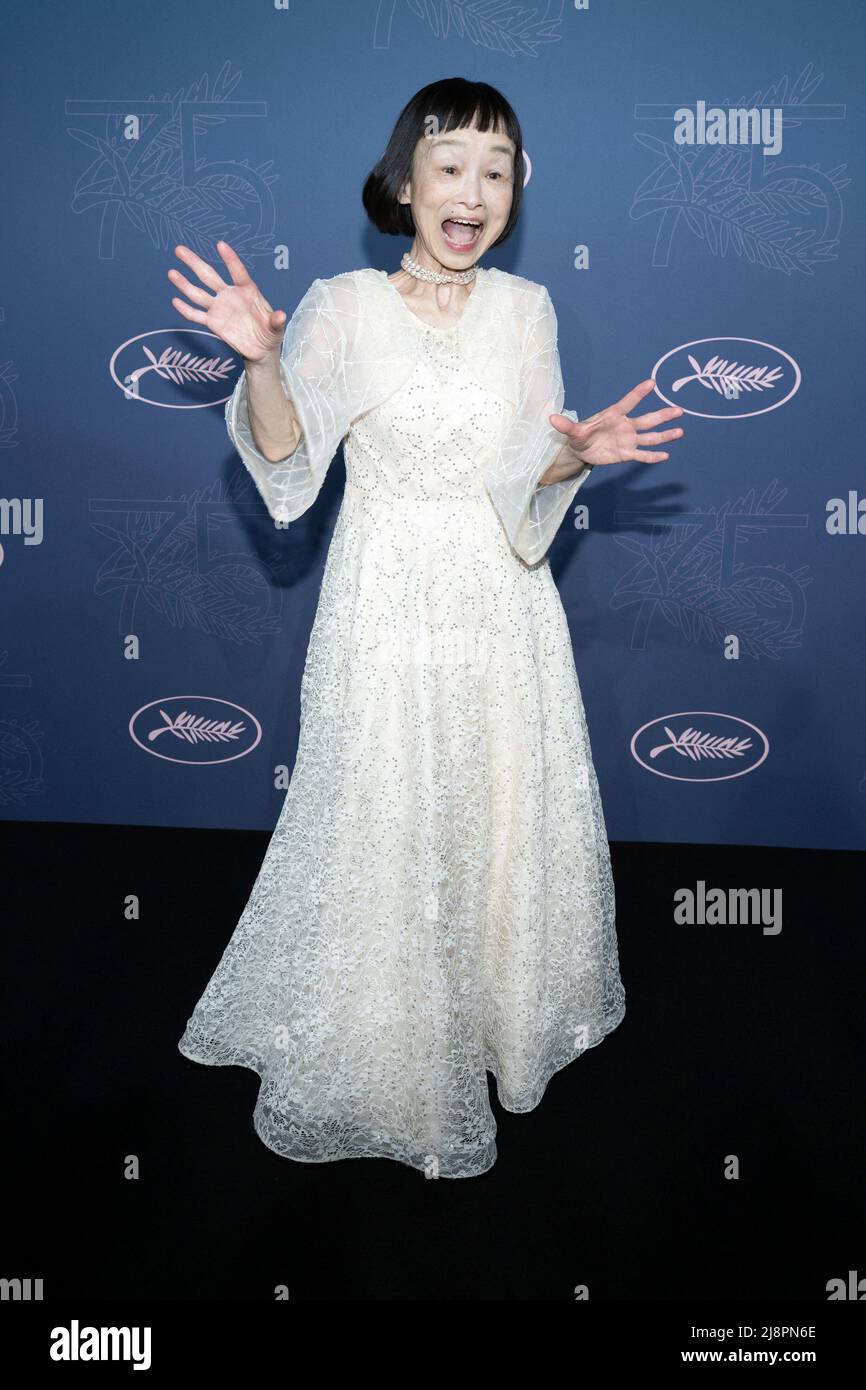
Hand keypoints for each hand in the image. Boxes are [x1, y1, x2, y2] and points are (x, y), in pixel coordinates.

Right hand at [168, 240, 285, 363]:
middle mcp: (230, 295)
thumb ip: (276, 321)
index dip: (229, 259)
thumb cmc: (270, 332)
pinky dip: (186, 310)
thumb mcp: (276, 328)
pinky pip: (197, 315)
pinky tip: (175, 301)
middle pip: (209, 276)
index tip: (220, 244)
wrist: (261, 349)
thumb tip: (282, 316)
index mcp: (247, 290)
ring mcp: (219, 308)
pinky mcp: (213, 322)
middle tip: (179, 249)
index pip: (237, 271)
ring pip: (198, 293)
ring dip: (184, 284)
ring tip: (172, 272)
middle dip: (194, 263)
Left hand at [548, 379, 684, 475]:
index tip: (652, 382)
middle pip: (647, 420)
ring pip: (649, 436)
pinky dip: (652, 456)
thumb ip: (565, 425)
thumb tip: (550, 418)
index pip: (628, 402)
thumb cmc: (579, 435)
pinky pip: (642, 454)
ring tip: (680, 431)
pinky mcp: (627, 453)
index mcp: (613, 415)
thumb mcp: (572, 431)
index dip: (639, 393)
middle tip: (679, 410)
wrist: (582, 450)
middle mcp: (625, 425)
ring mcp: (628, 440)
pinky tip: (665, 455)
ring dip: (664, 435)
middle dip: (662, 415)